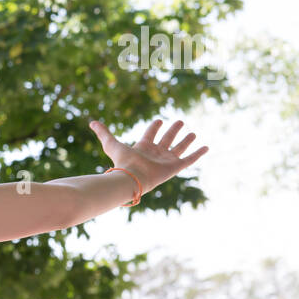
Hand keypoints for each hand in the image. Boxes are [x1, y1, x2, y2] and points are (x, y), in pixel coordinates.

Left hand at [88, 118, 208, 193]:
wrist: (132, 178)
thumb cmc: (122, 162)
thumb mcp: (111, 144)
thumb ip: (103, 133)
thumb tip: (91, 122)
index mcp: (142, 148)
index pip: (150, 135)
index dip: (154, 127)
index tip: (159, 120)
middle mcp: (155, 154)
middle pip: (166, 139)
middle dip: (172, 131)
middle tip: (180, 121)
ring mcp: (165, 160)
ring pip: (178, 148)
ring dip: (186, 140)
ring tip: (193, 133)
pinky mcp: (175, 167)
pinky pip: (189, 159)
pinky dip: (198, 153)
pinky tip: (206, 147)